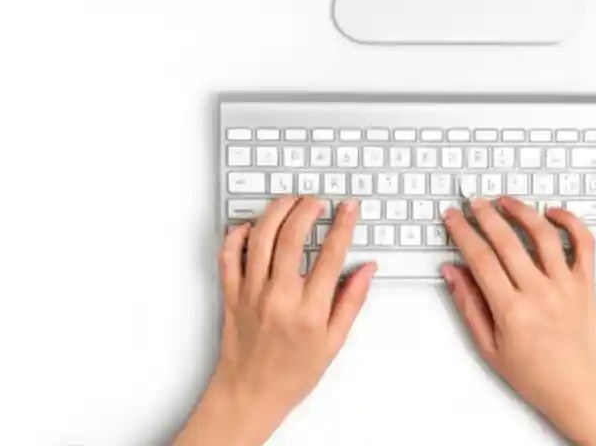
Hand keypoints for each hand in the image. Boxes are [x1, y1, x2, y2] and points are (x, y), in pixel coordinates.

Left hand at [175, 197, 375, 445]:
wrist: (250, 394)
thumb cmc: (291, 373)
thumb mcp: (334, 342)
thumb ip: (352, 301)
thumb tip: (366, 269)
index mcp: (309, 311)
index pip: (331, 254)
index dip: (343, 224)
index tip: (349, 208)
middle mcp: (279, 298)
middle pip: (292, 237)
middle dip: (307, 209)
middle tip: (316, 201)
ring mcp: (251, 293)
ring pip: (261, 238)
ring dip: (276, 212)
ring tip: (290, 202)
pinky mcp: (231, 294)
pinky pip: (229, 255)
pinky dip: (239, 234)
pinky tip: (252, 226)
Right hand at [442, 197, 595, 445]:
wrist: (581, 389)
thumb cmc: (537, 375)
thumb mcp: (490, 348)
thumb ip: (469, 306)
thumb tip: (452, 273)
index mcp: (512, 312)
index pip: (480, 259)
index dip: (463, 232)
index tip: (454, 219)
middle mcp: (540, 293)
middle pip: (507, 241)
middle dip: (485, 216)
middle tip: (474, 204)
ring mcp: (566, 285)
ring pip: (543, 234)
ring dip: (522, 211)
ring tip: (506, 202)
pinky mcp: (586, 283)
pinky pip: (583, 243)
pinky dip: (571, 222)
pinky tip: (553, 213)